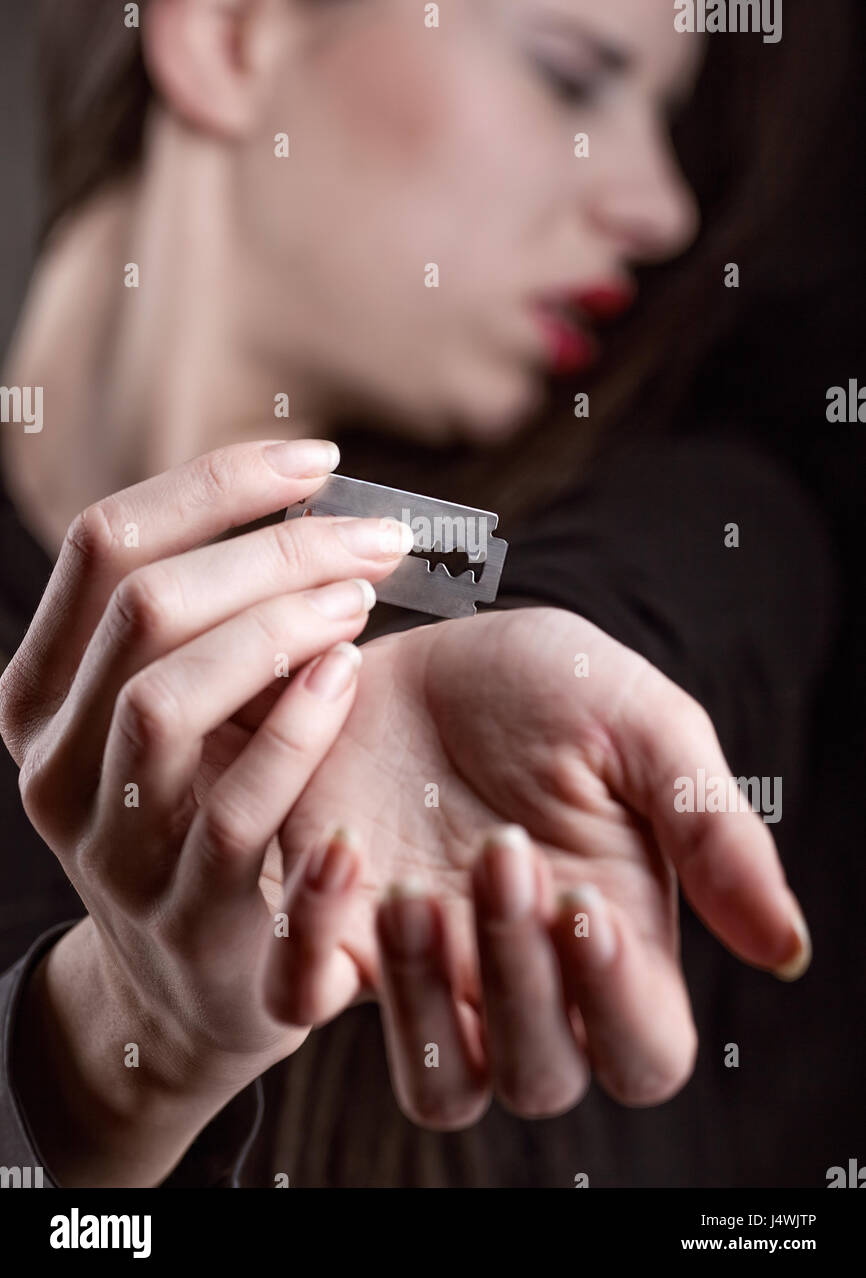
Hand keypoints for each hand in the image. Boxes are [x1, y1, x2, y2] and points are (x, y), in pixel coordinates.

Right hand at [0, 438, 414, 1184]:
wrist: (189, 984)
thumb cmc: (199, 807)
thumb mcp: (168, 707)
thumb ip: (197, 617)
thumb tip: (295, 490)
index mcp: (40, 689)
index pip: (105, 543)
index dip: (215, 485)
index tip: (317, 462)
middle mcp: (52, 761)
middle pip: (143, 608)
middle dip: (272, 550)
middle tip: (375, 536)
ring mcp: (112, 845)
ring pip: (167, 700)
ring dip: (278, 628)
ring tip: (360, 600)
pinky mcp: (185, 916)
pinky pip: (237, 811)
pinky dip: (297, 731)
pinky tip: (350, 677)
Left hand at [281, 607, 809, 1127]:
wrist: (421, 643)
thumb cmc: (541, 687)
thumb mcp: (639, 727)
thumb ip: (711, 829)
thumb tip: (786, 947)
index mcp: (613, 937)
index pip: (643, 1051)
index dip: (620, 1005)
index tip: (584, 902)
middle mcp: (521, 976)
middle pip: (540, 1076)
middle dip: (522, 976)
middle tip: (501, 853)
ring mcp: (425, 969)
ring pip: (438, 1086)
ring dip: (427, 1001)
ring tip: (413, 887)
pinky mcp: (332, 931)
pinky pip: (306, 998)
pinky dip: (313, 948)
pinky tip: (340, 854)